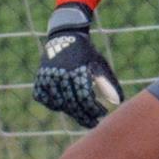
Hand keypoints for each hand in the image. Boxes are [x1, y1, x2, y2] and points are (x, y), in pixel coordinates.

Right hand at [32, 3, 121, 127]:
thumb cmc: (87, 52)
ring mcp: (47, 76)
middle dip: (84, 117)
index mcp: (77, 70)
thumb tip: (119, 101)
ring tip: (80, 113)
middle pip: (72, 105)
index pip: (85, 99)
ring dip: (70, 111)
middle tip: (93, 123)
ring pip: (57, 104)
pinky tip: (63, 105)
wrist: (65, 35)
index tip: (102, 114)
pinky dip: (52, 103)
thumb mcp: (100, 64)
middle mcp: (60, 74)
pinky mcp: (39, 77)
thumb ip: (110, 82)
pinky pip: (42, 97)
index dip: (94, 110)